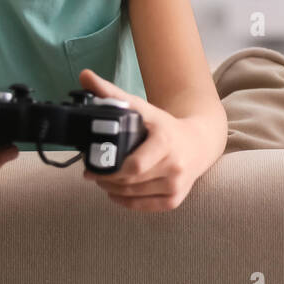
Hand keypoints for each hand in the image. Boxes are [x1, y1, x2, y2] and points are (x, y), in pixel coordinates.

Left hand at [76, 69, 210, 211]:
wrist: (199, 143)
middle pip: (129, 182)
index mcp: (165, 141)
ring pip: (133, 195)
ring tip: (104, 180)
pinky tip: (117, 192)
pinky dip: (125, 202)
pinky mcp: (175, 200)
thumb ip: (112, 94)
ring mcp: (176, 185)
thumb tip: (84, 76)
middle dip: (106, 179)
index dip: (108, 170)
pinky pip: (142, 207)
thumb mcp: (142, 108)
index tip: (91, 165)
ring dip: (112, 190)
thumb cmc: (165, 125)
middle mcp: (175, 165)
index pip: (132, 167)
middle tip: (93, 173)